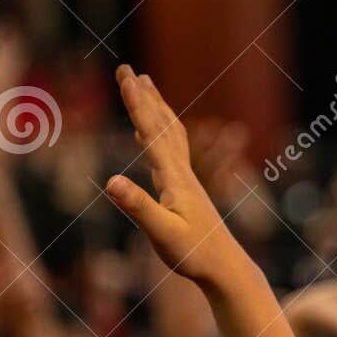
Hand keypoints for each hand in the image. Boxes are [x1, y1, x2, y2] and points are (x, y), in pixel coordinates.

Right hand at [104, 66, 240, 288]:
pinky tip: (144, 137)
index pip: (151, 133)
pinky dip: (156, 136)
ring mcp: (184, 180)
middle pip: (161, 124)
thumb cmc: (194, 254)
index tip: (125, 76)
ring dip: (154, 108)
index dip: (137, 104)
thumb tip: (111, 181)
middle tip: (127, 68)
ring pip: (168, 133)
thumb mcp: (161, 234)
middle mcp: (180, 172)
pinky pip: (168, 152)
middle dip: (143, 95)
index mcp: (173, 178)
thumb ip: (138, 206)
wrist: (224, 267)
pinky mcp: (184, 190)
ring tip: (144, 86)